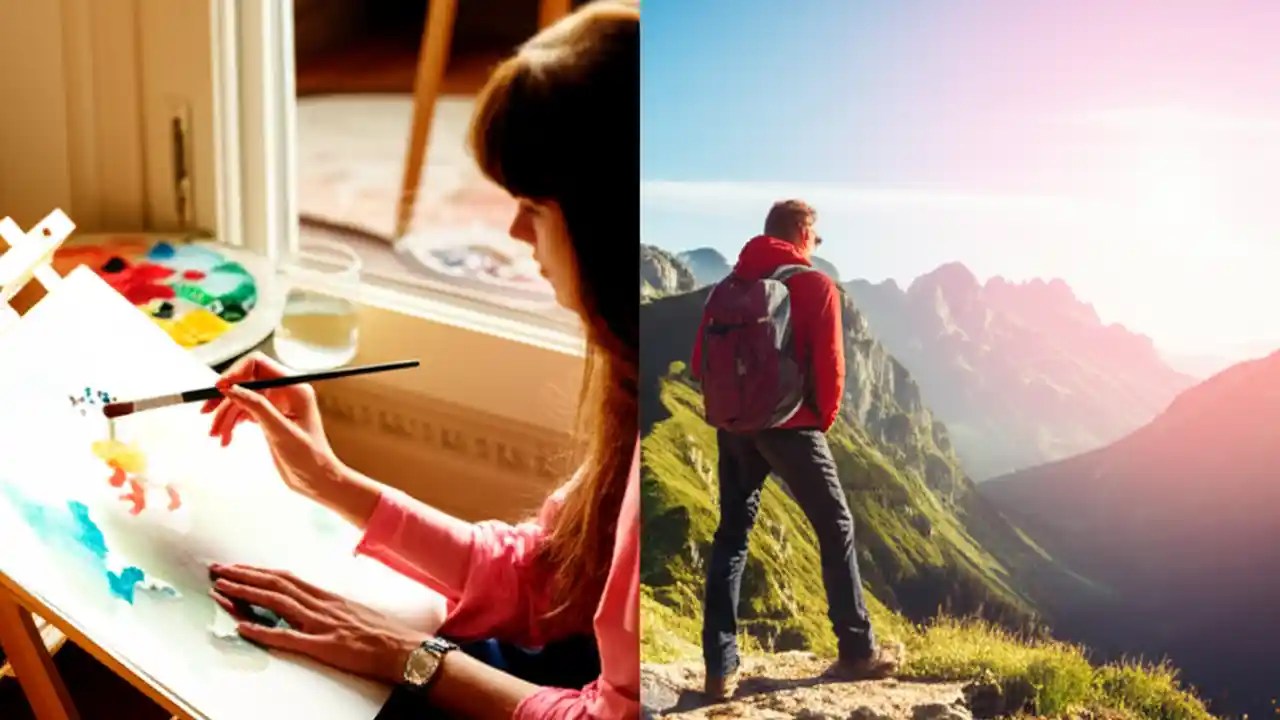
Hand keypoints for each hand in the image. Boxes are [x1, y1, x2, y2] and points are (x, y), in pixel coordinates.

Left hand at [208, 563, 424, 683]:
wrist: (404, 648)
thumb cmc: (382, 634)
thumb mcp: (351, 613)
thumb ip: (327, 608)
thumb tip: (305, 605)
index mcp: (327, 597)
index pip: (285, 578)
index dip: (258, 571)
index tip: (236, 566)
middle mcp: (321, 604)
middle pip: (276, 583)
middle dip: (243, 575)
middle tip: (217, 569)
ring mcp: (322, 623)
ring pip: (277, 602)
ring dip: (246, 593)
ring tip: (221, 588)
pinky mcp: (324, 645)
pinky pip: (288, 637)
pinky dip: (264, 630)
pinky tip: (243, 626)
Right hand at [217, 382, 379, 525]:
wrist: (316, 480)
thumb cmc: (309, 457)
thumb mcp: (280, 431)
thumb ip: (257, 407)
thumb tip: (231, 388)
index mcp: (294, 388)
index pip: (258, 365)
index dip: (235, 373)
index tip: (218, 389)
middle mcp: (285, 392)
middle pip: (246, 382)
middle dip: (226, 398)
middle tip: (207, 413)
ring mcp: (277, 404)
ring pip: (242, 399)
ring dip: (225, 415)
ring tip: (216, 435)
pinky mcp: (270, 417)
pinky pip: (245, 412)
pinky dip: (232, 423)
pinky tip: (226, 438)